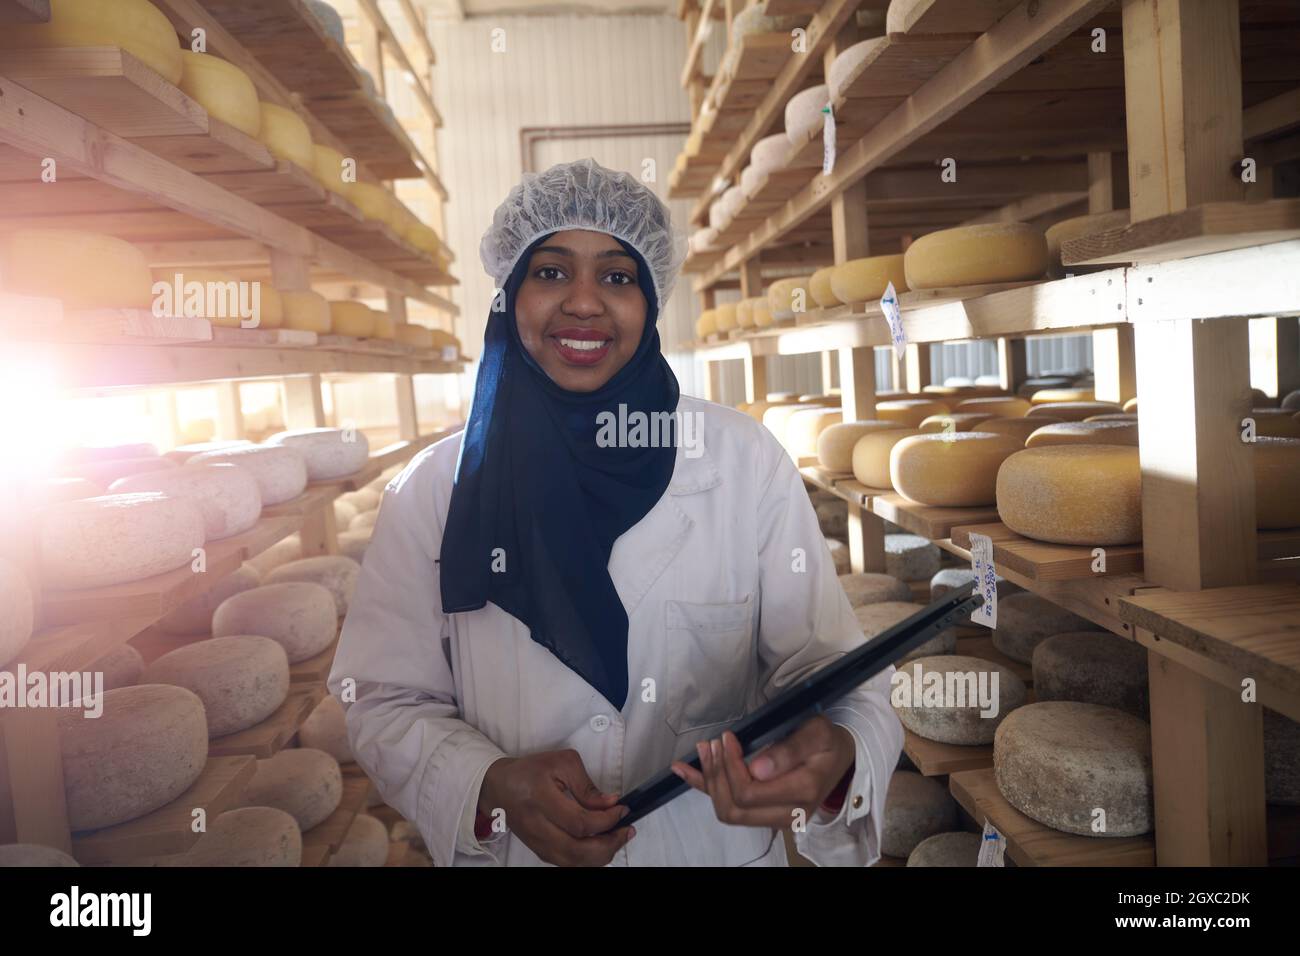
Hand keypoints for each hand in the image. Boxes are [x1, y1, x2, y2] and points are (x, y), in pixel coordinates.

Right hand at [476, 749, 633, 865]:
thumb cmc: (530, 771)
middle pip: (577, 851)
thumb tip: (610, 803)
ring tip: (617, 838)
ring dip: (601, 855)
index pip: (579, 822)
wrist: (499, 787)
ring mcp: (537, 843)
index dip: (606, 820)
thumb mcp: (561, 763)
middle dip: (609, 844)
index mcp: (541, 798)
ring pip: (573, 863)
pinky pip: (567, 864)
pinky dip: (588, 859)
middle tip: (626, 831)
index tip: (621, 809)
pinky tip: (600, 846)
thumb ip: (586, 785)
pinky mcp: (539, 851)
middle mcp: (537, 826)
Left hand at [669, 716, 855, 829]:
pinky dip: (702, 788)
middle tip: (713, 743)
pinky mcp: (763, 812)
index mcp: (801, 794)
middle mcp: (786, 814)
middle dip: (716, 775)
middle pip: (734, 809)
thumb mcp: (816, 734)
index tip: (728, 738)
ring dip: (710, 781)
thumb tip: (757, 768)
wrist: (840, 757)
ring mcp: (774, 817)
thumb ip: (789, 751)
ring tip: (705, 749)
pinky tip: (681, 770)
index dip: (730, 767)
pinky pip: (728, 806)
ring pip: (728, 811)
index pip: (749, 793)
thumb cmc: (827, 742)